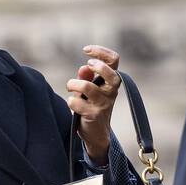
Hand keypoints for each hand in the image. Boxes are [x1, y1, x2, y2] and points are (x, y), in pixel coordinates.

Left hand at [67, 45, 121, 163]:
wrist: (95, 134)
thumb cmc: (91, 107)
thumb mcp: (89, 90)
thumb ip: (87, 77)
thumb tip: (84, 68)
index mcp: (110, 82)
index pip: (114, 60)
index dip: (101, 52)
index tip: (86, 50)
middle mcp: (110, 92)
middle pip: (111, 74)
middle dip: (97, 67)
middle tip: (86, 66)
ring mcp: (103, 104)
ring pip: (87, 86)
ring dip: (73, 84)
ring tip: (71, 88)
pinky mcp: (93, 115)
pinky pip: (76, 102)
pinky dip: (71, 101)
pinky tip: (72, 105)